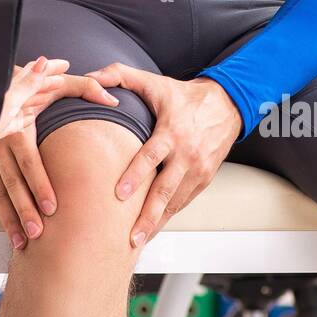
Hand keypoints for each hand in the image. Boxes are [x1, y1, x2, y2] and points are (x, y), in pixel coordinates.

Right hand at [0, 56, 118, 249]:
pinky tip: (14, 235)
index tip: (52, 207)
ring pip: (0, 192)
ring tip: (24, 241)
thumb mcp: (55, 81)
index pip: (29, 160)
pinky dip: (3, 215)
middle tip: (40, 232)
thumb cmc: (31, 84)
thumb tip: (111, 98)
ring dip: (12, 218)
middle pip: (13, 182)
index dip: (40, 184)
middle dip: (25, 209)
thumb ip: (83, 87)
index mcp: (17, 125)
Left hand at [83, 64, 242, 248]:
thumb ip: (119, 75)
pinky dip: (169, 216)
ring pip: (175, 202)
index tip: (119, 194)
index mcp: (171, 131)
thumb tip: (89, 77)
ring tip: (138, 241)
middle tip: (130, 236)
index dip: (136, 176)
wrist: (227, 104)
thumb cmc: (184, 96)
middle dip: (147, 215)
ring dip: (157, 222)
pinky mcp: (205, 179)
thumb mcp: (153, 81)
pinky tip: (153, 228)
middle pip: (164, 190)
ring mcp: (198, 169)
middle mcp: (186, 154)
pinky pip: (184, 201)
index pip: (151, 156)